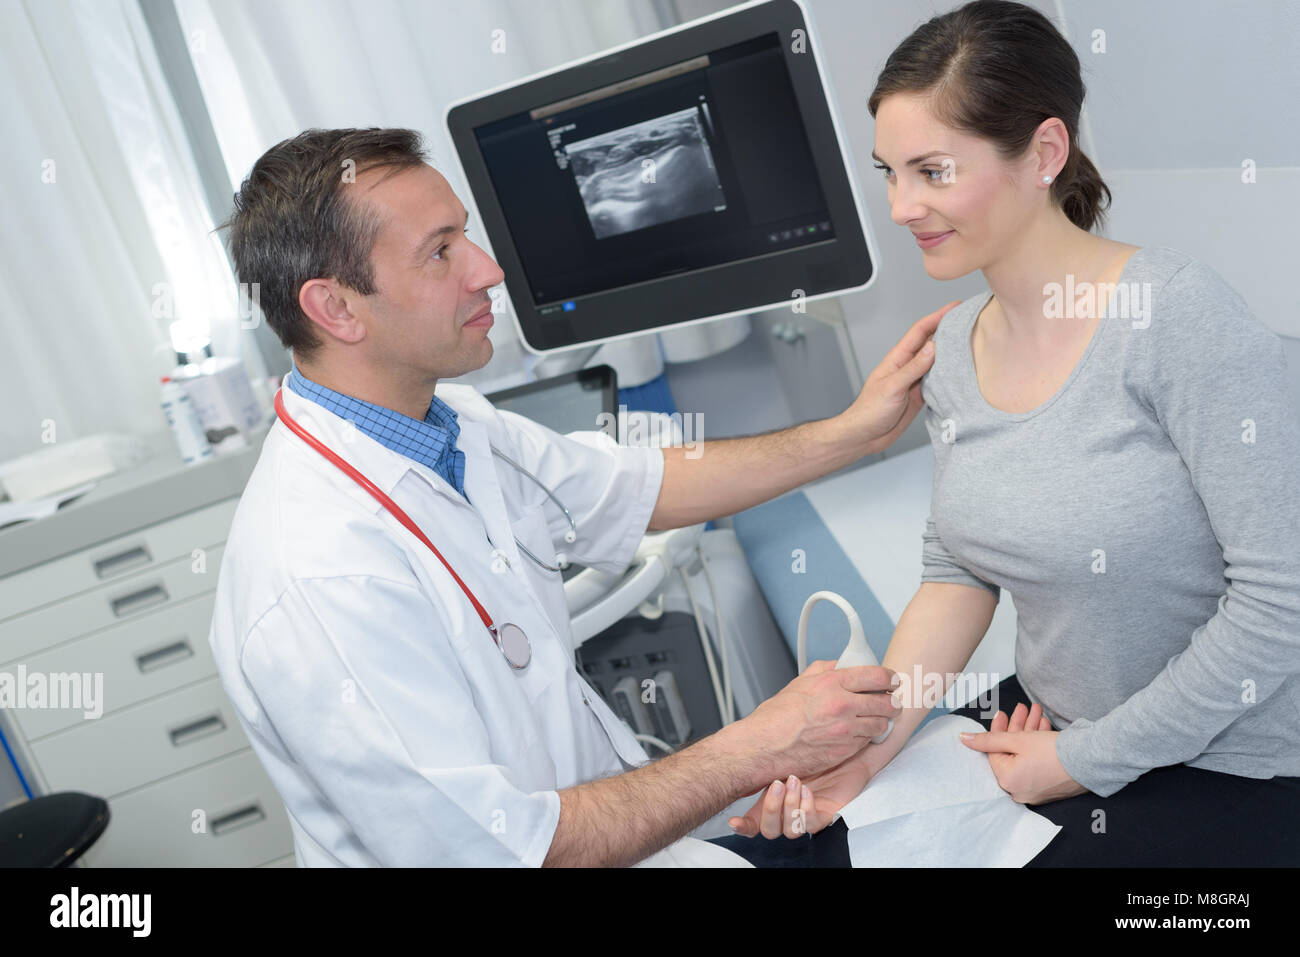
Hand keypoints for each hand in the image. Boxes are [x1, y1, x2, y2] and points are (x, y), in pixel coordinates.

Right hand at [728, 741, 892, 838]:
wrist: (851, 747)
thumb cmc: (820, 744)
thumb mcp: (789, 748)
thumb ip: (768, 751)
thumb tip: (743, 741)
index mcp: (775, 796)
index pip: (753, 819)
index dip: (742, 825)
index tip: (734, 821)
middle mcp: (789, 809)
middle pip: (767, 829)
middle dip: (769, 808)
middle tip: (777, 784)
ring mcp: (806, 814)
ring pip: (787, 830)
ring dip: (788, 807)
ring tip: (795, 783)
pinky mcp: (825, 816)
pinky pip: (810, 824)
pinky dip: (805, 808)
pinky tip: (808, 791)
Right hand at [737, 659, 896, 783]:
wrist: (764, 747)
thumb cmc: (776, 717)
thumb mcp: (799, 683)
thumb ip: (824, 670)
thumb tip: (840, 664)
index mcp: (832, 683)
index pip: (877, 675)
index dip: (890, 678)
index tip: (892, 680)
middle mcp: (842, 705)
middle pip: (886, 702)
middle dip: (892, 702)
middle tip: (891, 702)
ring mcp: (846, 730)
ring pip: (881, 724)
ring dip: (880, 721)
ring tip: (872, 719)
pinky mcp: (845, 751)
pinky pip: (866, 742)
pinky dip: (865, 737)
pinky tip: (855, 734)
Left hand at [843, 302, 958, 454]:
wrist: (865, 436)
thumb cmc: (869, 411)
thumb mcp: (892, 387)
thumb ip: (913, 368)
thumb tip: (933, 347)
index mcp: (898, 359)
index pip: (920, 331)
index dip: (937, 316)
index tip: (955, 306)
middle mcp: (908, 367)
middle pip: (932, 343)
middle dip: (949, 330)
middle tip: (971, 320)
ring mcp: (915, 381)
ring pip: (938, 362)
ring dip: (952, 353)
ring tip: (973, 342)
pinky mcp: (920, 396)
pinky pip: (938, 382)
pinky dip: (950, 377)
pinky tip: (962, 373)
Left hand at [959, 702, 1088, 804]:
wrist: (1089, 761)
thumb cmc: (1052, 751)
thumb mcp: (1016, 740)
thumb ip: (987, 740)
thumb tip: (963, 739)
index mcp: (1006, 781)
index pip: (994, 751)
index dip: (998, 729)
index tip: (1003, 713)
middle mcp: (1018, 791)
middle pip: (1011, 753)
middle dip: (1017, 728)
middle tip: (1022, 709)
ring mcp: (1035, 791)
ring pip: (1025, 756)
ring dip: (1029, 733)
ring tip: (1037, 713)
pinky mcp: (1049, 788)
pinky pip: (1037, 765)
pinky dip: (1038, 747)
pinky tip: (1044, 728)